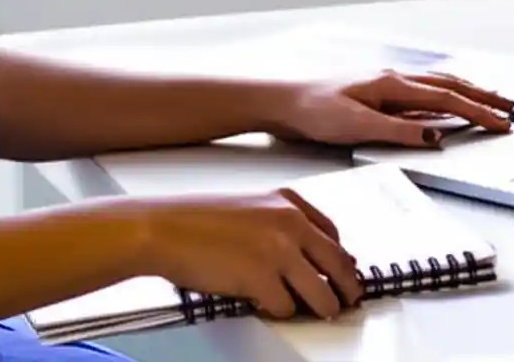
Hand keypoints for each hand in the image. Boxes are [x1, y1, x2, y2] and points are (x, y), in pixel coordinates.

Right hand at [137, 189, 362, 319]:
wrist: (164, 229)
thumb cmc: (197, 221)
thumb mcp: (251, 208)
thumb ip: (282, 225)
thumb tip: (309, 254)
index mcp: (288, 202)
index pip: (333, 234)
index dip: (342, 259)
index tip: (345, 270)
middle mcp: (290, 223)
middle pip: (339, 264)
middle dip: (348, 288)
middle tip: (349, 299)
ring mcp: (279, 252)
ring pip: (322, 293)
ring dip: (324, 307)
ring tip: (320, 312)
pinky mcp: (262, 279)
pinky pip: (287, 307)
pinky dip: (282, 312)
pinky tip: (271, 305)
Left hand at [273, 71, 513, 148]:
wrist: (279, 101)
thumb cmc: (311, 111)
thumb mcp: (355, 126)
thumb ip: (397, 132)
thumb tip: (435, 137)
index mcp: (392, 85)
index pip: (447, 99)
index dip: (478, 112)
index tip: (503, 124)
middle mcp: (392, 80)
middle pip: (449, 86)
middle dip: (482, 97)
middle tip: (510, 108)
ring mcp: (384, 84)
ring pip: (436, 85)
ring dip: (466, 92)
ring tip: (487, 99)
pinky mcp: (375, 93)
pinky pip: (419, 91)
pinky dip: (442, 95)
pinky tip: (444, 102)